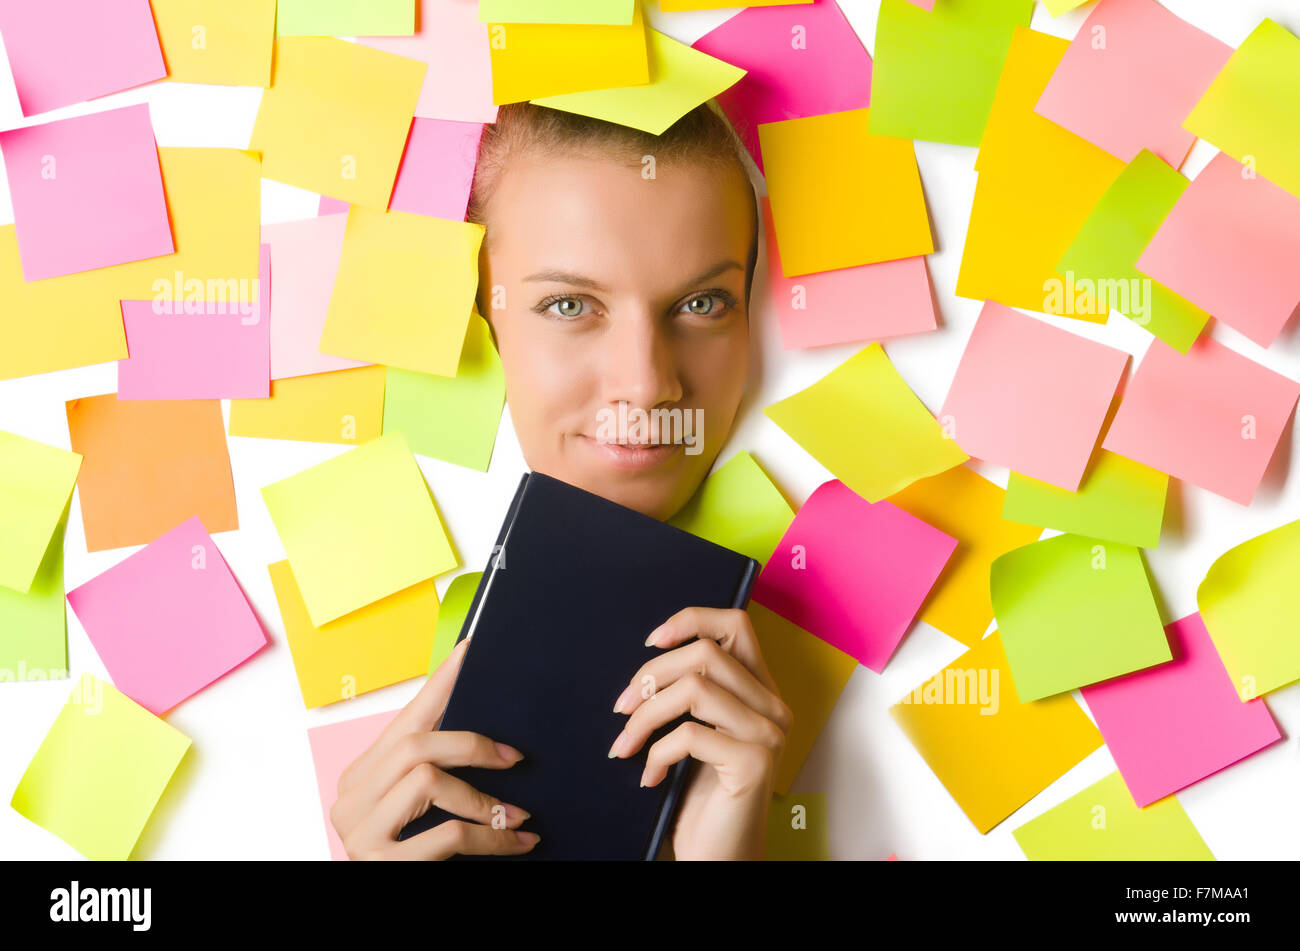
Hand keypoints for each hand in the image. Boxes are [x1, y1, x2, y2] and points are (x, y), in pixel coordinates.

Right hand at [330, 638, 540, 859]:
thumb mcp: (418, 809)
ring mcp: (360, 833)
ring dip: (483, 800)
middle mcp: (351, 797)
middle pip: (415, 746)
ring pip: (427, 782)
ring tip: (518, 816)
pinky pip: (445, 836)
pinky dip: (489, 838)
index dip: (440, 685)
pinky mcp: (380, 865)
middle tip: (515, 758)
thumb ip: (434, 773)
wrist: (381, 903)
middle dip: (472, 746)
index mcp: (361, 774)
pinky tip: (517, 843)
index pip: (405, 718)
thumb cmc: (410, 857)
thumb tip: (489, 735)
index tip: (472, 653)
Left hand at [609, 606, 792, 860]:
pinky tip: (649, 777)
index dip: (691, 620)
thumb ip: (692, 696)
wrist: (718, 858)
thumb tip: (651, 661)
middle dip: (650, 675)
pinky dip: (657, 752)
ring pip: (694, 689)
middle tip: (621, 707)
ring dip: (645, 715)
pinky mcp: (754, 764)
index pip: (736, 625)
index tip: (651, 642)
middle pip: (706, 653)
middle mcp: (773, 708)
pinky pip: (690, 734)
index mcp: (760, 692)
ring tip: (625, 744)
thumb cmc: (702, 800)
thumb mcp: (696, 736)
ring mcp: (768, 735)